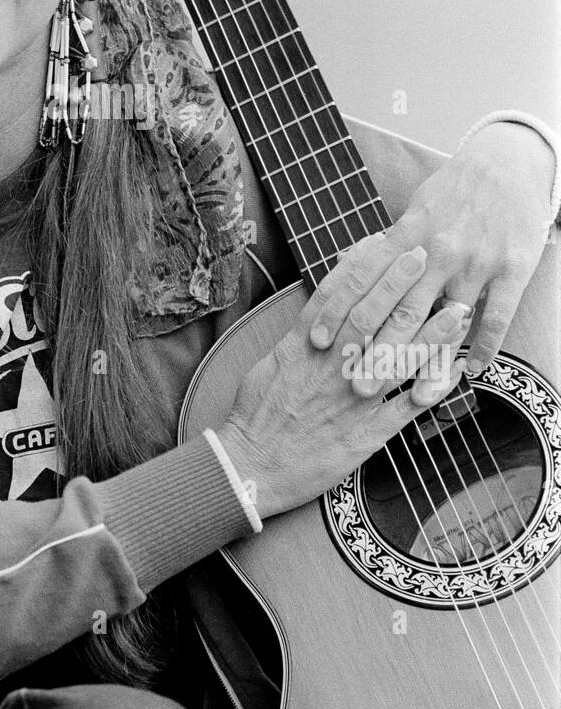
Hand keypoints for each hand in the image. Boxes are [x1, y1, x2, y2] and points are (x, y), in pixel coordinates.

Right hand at [218, 236, 470, 519]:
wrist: (251, 467)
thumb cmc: (257, 416)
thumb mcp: (272, 363)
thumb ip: (299, 334)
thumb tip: (322, 307)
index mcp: (304, 346)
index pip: (338, 296)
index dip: (364, 266)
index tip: (385, 241)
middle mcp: (330, 366)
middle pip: (372, 317)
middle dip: (402, 285)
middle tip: (427, 257)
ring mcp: (351, 399)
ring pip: (397, 358)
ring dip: (431, 332)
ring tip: (457, 310)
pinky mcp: (365, 433)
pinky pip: (407, 408)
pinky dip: (433, 388)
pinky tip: (454, 371)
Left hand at [307, 122, 554, 379]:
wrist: (507, 164)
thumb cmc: (452, 192)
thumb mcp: (412, 211)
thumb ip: (382, 245)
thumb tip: (344, 267)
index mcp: (405, 234)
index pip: (362, 279)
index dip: (338, 311)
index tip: (321, 343)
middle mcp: (436, 249)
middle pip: (400, 309)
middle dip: (377, 351)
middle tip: (357, 388)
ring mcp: (475, 260)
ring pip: (447, 321)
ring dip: (431, 362)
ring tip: (414, 396)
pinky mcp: (512, 268)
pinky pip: (497, 316)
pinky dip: (484, 348)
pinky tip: (472, 373)